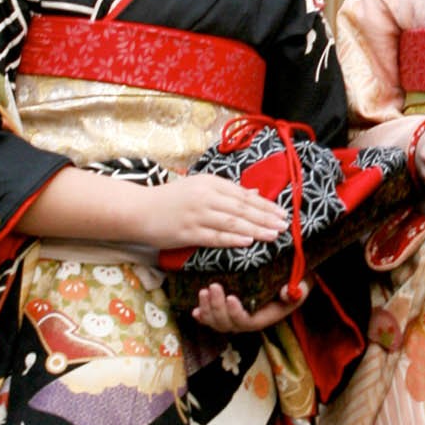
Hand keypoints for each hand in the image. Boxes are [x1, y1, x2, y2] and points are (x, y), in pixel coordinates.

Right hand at [137, 172, 287, 253]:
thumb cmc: (171, 199)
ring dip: (255, 229)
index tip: (282, 213)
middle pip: (241, 208)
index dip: (265, 205)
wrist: (139, 209)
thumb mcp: (199, 187)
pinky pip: (215, 236)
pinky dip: (233, 239)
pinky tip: (248, 242)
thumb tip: (255, 194)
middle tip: (284, 225)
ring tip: (273, 235)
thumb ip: (227, 191)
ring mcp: (196, 215)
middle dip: (266, 218)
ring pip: (232, 222)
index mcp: (210, 182)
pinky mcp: (187, 232)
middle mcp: (205, 196)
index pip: (243, 195)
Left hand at [193, 279, 308, 333]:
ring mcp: (236, 317)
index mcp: (264, 317)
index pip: (246, 322)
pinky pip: (212, 319)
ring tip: (204, 291)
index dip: (236, 313)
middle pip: (227, 324)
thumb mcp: (301, 284)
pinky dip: (202, 316)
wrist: (290, 280)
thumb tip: (287, 293)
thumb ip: (297, 290)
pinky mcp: (228, 310)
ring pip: (216, 322)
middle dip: (217, 308)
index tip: (231, 297)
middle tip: (213, 287)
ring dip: (207, 309)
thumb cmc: (295, 281)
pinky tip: (194, 311)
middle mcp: (248, 321)